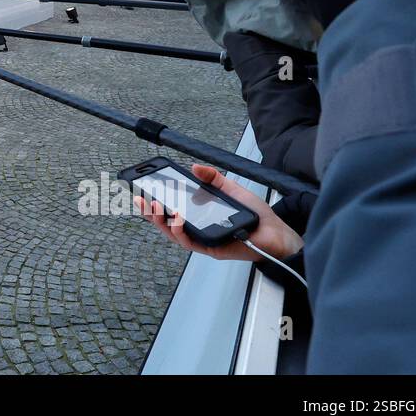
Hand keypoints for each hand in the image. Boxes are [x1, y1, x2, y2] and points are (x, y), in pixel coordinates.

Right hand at [133, 164, 302, 262]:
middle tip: (140, 200)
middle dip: (149, 213)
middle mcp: (197, 228)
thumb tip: (196, 166)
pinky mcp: (210, 248)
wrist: (275, 231)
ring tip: (154, 208)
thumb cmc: (255, 214)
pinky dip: (179, 231)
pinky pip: (189, 242)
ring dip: (161, 222)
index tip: (143, 190)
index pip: (171, 209)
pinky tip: (176, 219)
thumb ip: (213, 178)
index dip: (155, 202)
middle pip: (166, 223)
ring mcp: (202, 239)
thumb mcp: (231, 188)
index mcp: (199, 215)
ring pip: (173, 234)